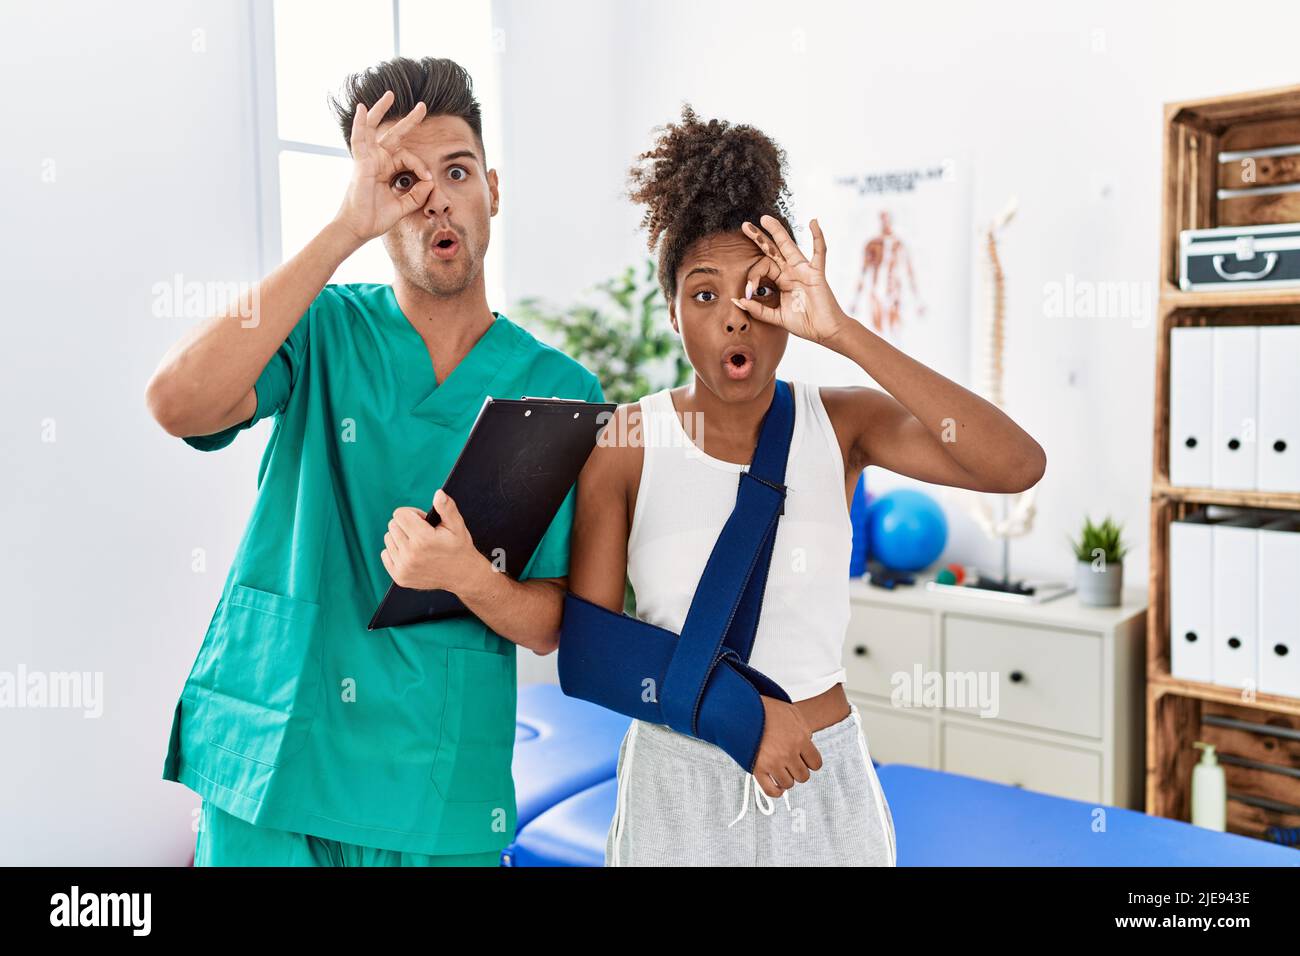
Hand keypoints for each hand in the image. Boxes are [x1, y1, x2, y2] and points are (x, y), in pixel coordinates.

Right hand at [333, 90, 435, 244]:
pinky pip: (359, 139)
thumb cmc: (375, 219)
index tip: (428, 179)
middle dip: (409, 121)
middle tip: (422, 106)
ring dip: (380, 110)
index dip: (421, 166)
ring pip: (373, 129)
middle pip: (393, 135)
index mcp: (387, 170)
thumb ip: (417, 195)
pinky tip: (362, 109)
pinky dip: (359, 124)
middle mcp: (377, 161)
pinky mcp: (361, 163)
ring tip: (390, 94)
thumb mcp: (403, 207)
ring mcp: (368, 160)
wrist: (358, 229)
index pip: (409, 158)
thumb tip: (431, 182)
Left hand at [380, 489, 481, 591]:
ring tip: (417, 544)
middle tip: (423, 533)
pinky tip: (411, 554)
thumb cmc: (458, 547)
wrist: (462, 575)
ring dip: (400, 537)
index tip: (423, 522)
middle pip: (393, 525)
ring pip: (388, 538)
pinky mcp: (399, 576)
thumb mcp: (457, 525)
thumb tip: (438, 494)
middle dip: (406, 525)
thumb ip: (447, 508)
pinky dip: (395, 551)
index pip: (400, 514)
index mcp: (423, 539)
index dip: (412, 514)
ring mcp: (404, 567)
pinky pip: (385, 554)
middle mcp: (410, 554)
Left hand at [732, 215, 852, 350]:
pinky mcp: (817, 274)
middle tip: (745, 225)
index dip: (752, 277)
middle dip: (759, 237)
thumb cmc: (805, 323)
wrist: (824, 332)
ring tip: (765, 219)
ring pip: (789, 246)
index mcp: (782, 280)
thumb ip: (758, 310)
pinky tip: (813, 222)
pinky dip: (818, 237)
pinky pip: (819, 252)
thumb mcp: (776, 317)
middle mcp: (792, 272)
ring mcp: (804, 271)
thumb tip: (738, 300)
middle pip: (773, 250)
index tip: (747, 292)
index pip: (763, 268)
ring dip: (778, 231)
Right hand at [752, 696, 821, 797]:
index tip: (804, 759)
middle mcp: (788, 753)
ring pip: (789, 784)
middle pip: (803, 776)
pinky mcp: (758, 769)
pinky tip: (776, 785)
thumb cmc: (767, 710)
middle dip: (798, 770)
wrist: (743, 709)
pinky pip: (771, 791)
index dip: (811, 762)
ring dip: (786, 778)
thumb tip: (808, 742)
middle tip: (791, 763)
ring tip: (781, 770)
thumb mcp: (793, 713)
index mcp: (800, 739)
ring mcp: (773, 763)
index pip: (816, 764)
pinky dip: (776, 791)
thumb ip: (805, 729)